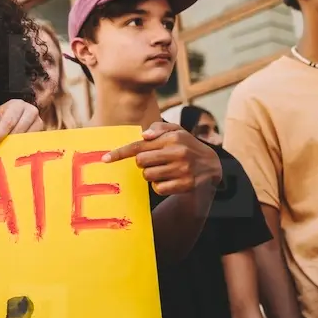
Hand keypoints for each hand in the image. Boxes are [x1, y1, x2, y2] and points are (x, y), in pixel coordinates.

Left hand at [0, 100, 45, 150]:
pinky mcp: (43, 132)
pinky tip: (16, 153)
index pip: (8, 122)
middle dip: (8, 142)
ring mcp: (39, 122)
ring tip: (6, 153)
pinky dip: (24, 148)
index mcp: (17, 105)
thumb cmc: (4, 118)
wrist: (16, 115)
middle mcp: (31, 111)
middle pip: (19, 129)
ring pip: (28, 137)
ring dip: (16, 146)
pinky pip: (33, 142)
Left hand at [102, 121, 221, 194]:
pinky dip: (160, 186)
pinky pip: (158, 189)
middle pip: (140, 161)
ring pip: (148, 176)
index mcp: (173, 138)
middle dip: (143, 162)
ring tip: (165, 169)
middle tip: (154, 160)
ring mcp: (182, 170)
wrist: (212, 167)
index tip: (105, 159)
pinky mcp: (185, 185)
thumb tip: (144, 135)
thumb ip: (159, 128)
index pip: (139, 145)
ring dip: (151, 174)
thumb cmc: (186, 146)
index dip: (120, 153)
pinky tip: (171, 180)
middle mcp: (178, 153)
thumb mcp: (177, 131)